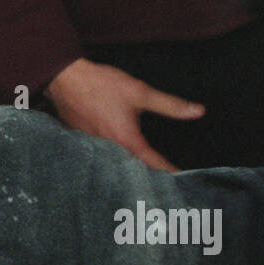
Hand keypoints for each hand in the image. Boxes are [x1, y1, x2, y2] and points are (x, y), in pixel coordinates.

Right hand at [46, 58, 204, 171]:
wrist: (65, 78)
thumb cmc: (101, 85)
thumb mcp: (140, 92)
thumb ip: (170, 105)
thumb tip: (198, 111)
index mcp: (127, 141)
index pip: (155, 165)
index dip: (172, 174)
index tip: (186, 183)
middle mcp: (110, 151)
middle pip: (134, 172)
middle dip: (150, 179)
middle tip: (167, 186)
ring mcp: (94, 150)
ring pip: (116, 167)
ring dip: (130, 173)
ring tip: (146, 181)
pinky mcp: (83, 145)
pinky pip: (102, 159)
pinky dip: (112, 163)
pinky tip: (118, 163)